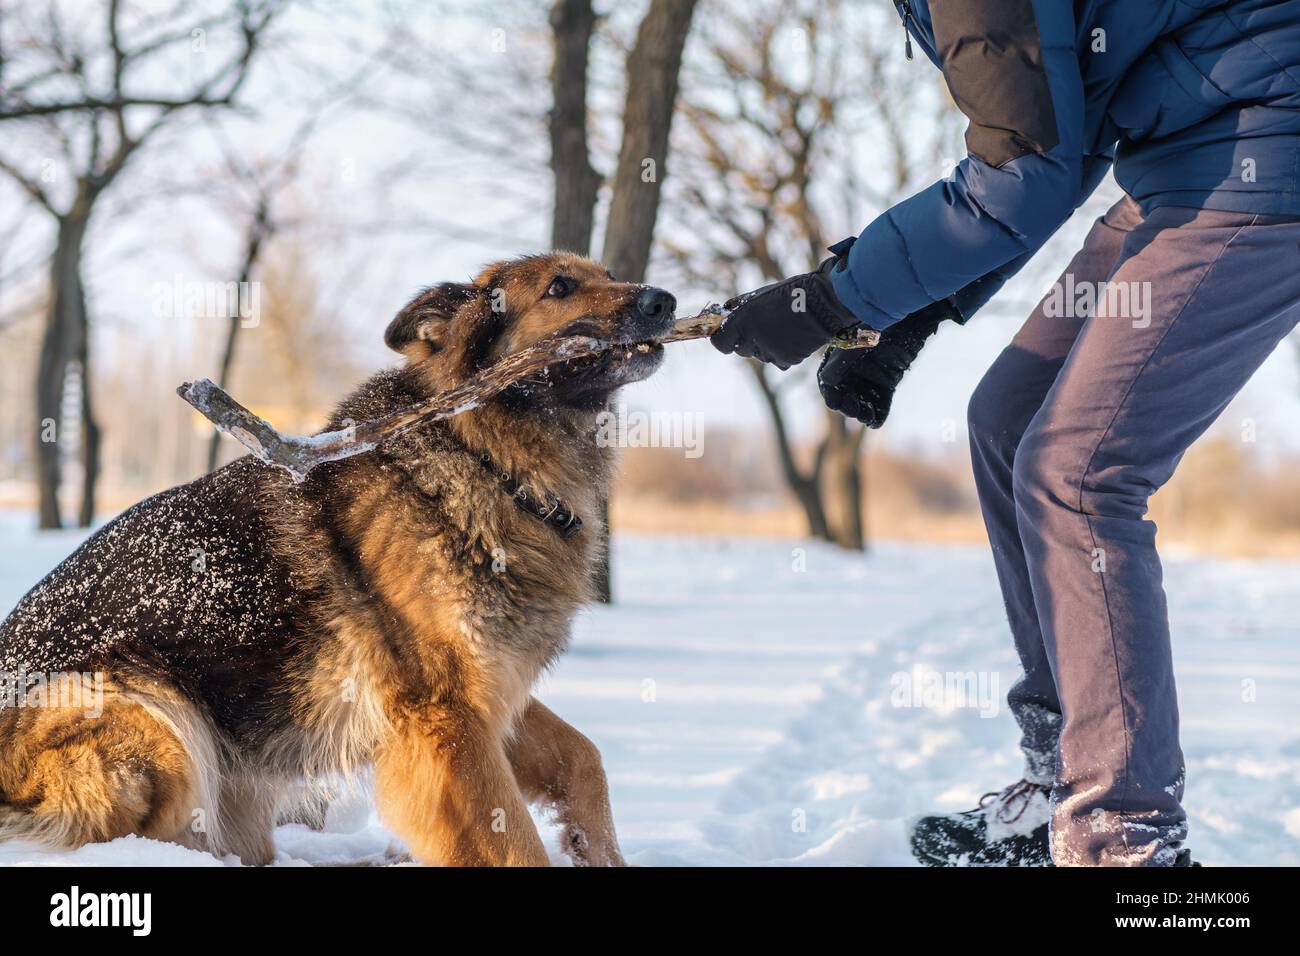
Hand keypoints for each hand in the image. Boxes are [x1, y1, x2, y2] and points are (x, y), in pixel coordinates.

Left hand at [711, 240, 864, 369]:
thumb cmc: (789, 293)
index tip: (728, 333)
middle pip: (741, 349)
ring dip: (765, 346)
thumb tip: (724, 314)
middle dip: (747, 339)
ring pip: (760, 355)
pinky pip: (777, 360)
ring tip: (783, 327)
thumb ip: (737, 307)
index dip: (723, 339)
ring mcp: (769, 353)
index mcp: (743, 322)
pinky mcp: (786, 360)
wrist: (822, 303)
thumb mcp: (758, 294)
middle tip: (764, 324)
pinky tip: (792, 337)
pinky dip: (781, 352)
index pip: (720, 343)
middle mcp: (753, 340)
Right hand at [818, 298, 957, 427]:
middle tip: (855, 412)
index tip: (836, 403)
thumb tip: (825, 382)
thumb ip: (842, 361)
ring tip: (866, 417)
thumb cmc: (882, 321)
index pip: (829, 382)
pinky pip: (881, 400)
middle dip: (848, 406)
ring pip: (862, 400)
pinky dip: (879, 412)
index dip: (831, 394)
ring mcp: (872, 375)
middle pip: (845, 394)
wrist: (914, 313)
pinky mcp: (890, 380)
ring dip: (862, 411)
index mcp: (840, 356)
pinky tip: (877, 421)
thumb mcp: (859, 340)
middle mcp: (853, 368)